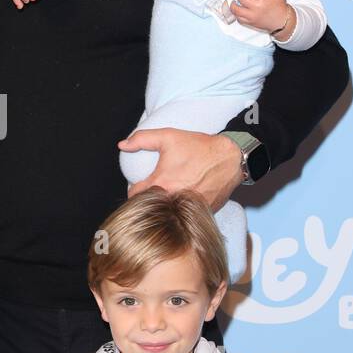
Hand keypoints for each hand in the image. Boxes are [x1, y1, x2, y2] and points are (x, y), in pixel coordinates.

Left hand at [119, 129, 243, 209]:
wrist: (230, 158)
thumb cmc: (199, 148)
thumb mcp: (168, 137)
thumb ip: (142, 139)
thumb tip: (122, 145)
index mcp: (161, 184)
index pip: (134, 196)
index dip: (134, 190)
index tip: (139, 184)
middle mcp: (173, 200)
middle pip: (150, 207)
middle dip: (148, 200)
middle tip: (153, 189)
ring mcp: (188, 209)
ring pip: (168, 214)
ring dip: (166, 206)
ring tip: (169, 194)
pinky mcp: (202, 214)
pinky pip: (185, 215)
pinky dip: (183, 210)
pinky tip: (185, 198)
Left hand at [228, 0, 295, 38]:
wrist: (282, 21)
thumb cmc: (279, 7)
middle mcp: (257, 7)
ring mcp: (252, 15)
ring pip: (236, 9)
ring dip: (233, 5)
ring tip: (234, 2)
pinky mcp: (250, 22)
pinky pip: (239, 18)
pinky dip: (236, 14)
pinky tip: (238, 10)